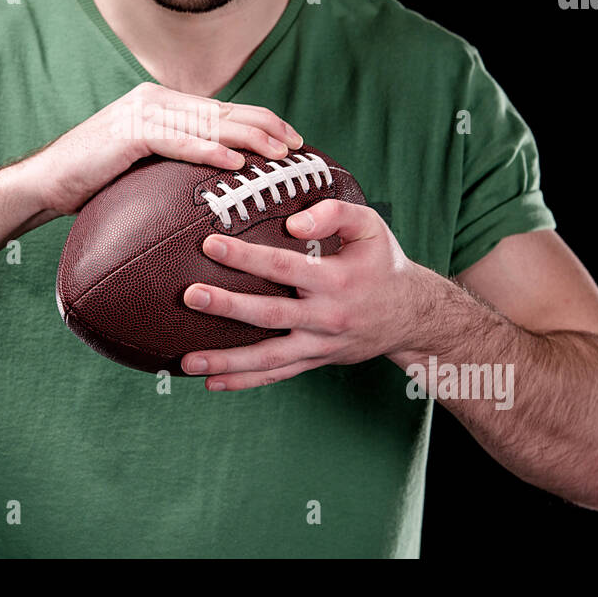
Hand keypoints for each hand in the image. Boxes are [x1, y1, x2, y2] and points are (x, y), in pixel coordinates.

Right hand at [23, 82, 302, 217]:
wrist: (45, 184)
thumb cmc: (94, 182)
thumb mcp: (143, 166)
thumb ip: (174, 160)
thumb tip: (216, 181)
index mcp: (163, 105)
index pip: (223, 111)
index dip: (262, 121)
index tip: (293, 139)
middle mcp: (156, 101)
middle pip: (223, 112)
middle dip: (266, 127)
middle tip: (299, 145)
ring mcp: (142, 113)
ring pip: (208, 124)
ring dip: (248, 138)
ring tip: (279, 153)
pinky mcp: (129, 132)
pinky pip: (178, 142)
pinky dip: (209, 152)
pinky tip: (235, 163)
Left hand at [180, 198, 422, 390]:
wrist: (410, 315)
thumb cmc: (381, 262)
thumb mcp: (370, 227)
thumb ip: (334, 214)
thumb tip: (293, 224)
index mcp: (337, 280)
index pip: (284, 267)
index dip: (247, 257)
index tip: (211, 244)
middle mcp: (326, 316)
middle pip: (269, 314)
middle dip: (227, 307)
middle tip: (190, 296)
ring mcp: (319, 344)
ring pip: (268, 357)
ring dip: (226, 361)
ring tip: (187, 361)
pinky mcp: (314, 361)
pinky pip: (277, 375)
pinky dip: (244, 382)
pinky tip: (211, 383)